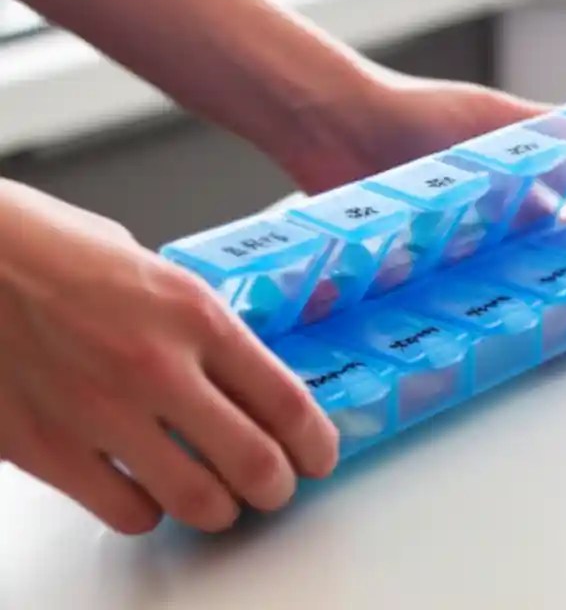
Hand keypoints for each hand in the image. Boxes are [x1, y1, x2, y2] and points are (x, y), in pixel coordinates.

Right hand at [0, 180, 338, 533]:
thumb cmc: (51, 250)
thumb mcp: (155, 271)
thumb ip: (200, 325)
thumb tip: (237, 370)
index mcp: (194, 315)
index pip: (286, 402)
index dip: (316, 444)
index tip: (319, 456)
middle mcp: (156, 368)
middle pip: (255, 463)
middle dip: (278, 487)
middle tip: (277, 488)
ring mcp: (101, 413)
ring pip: (196, 500)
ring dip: (221, 509)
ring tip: (221, 501)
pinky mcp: (48, 448)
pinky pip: (126, 511)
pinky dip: (149, 512)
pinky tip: (148, 493)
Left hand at [274, 72, 565, 294]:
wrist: (336, 127)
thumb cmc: (415, 113)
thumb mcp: (493, 118)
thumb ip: (551, 131)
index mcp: (531, 163)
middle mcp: (505, 200)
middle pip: (565, 242)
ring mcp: (469, 231)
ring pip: (522, 271)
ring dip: (548, 294)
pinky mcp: (429, 255)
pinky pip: (466, 288)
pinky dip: (488, 304)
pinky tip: (499, 326)